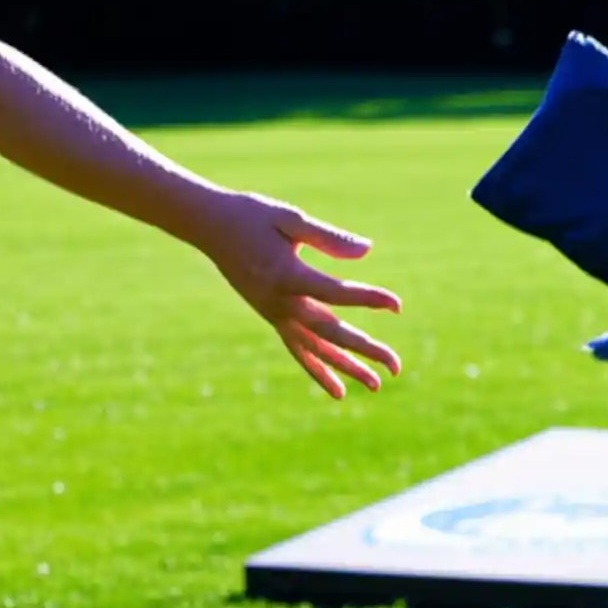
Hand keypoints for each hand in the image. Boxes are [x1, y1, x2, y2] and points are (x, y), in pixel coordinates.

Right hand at [194, 191, 401, 398]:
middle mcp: (281, 304)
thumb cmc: (253, 216)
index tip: (397, 305)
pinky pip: (298, 351)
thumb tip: (368, 250)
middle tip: (397, 367)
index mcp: (288, 276)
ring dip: (347, 368)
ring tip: (377, 386)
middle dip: (366, 350)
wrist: (210, 227)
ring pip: (316, 350)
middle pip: (331, 333)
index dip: (369, 299)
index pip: (337, 293)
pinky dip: (319, 371)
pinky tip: (339, 391)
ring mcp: (275, 315)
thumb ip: (329, 238)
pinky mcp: (272, 318)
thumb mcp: (290, 219)